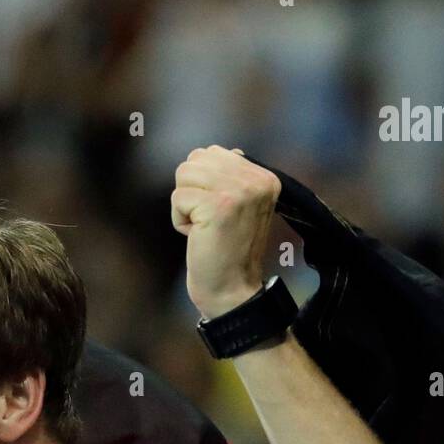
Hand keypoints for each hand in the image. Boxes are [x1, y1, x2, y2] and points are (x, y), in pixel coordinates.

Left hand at [170, 145, 280, 319]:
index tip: (220, 215)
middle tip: (209, 222)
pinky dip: (180, 221)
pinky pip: (177, 198)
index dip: (203, 185)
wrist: (232, 292)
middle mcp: (256, 180)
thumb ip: (231, 177)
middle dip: (191, 192)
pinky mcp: (217, 206)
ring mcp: (238, 191)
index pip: (213, 153)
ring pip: (184, 174)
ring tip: (204, 228)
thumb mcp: (239, 207)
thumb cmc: (228, 252)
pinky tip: (198, 237)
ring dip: (185, 205)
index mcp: (265, 177)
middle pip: (195, 159)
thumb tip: (216, 152)